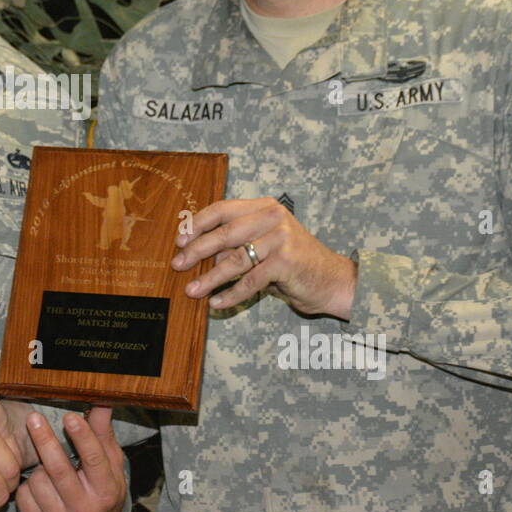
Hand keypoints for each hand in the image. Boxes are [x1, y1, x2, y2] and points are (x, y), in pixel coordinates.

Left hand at [16, 408, 125, 511]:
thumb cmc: (101, 493)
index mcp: (106, 491)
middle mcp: (85, 509)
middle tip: (34, 418)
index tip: (69, 416)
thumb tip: (101, 403)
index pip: (94, 459)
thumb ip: (104, 436)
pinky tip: (41, 489)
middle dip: (44, 440)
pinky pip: (24, 496)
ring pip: (38, 481)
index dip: (82, 436)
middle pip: (59, 469)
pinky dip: (28, 487)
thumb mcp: (110, 467)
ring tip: (50, 472)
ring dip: (39, 468)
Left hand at [173, 197, 356, 317]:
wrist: (333, 280)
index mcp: (264, 207)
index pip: (222, 209)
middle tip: (177, 265)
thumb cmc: (293, 264)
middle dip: (197, 250)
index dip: (197, 223)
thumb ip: (235, 246)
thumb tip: (199, 254)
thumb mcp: (262, 248)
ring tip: (192, 290)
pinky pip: (250, 281)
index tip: (179, 239)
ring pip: (234, 259)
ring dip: (210, 278)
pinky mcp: (286, 262)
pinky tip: (217, 304)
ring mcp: (281, 238)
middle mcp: (272, 217)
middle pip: (224, 233)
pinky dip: (231, 295)